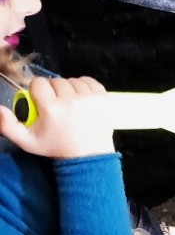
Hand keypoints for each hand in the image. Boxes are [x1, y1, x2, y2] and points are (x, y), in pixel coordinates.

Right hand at [0, 76, 115, 158]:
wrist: (89, 154)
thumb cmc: (56, 147)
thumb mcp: (27, 141)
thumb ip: (8, 126)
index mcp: (52, 109)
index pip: (39, 83)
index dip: (37, 90)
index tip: (39, 99)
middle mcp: (71, 100)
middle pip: (56, 81)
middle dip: (52, 89)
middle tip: (54, 102)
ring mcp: (90, 98)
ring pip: (73, 80)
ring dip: (68, 87)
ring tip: (67, 101)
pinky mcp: (104, 97)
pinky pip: (89, 81)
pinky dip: (83, 86)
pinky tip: (80, 97)